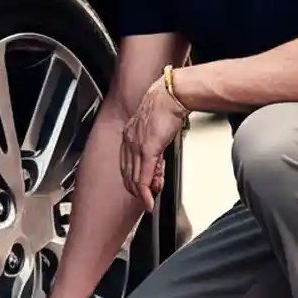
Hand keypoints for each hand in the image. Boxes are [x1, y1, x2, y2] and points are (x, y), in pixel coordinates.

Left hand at [121, 78, 187, 211]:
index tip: (140, 188)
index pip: (126, 163)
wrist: (171, 96)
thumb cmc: (166, 107)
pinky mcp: (148, 150)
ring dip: (142, 193)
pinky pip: (143, 176)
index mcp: (129, 135)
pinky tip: (148, 200)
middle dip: (136, 189)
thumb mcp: (157, 131)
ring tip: (148, 202)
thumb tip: (157, 164)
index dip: (133, 179)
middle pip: (127, 173)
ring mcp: (137, 146)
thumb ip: (154, 148)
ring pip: (135, 177)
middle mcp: (129, 141)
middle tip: (145, 200)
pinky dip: (145, 192)